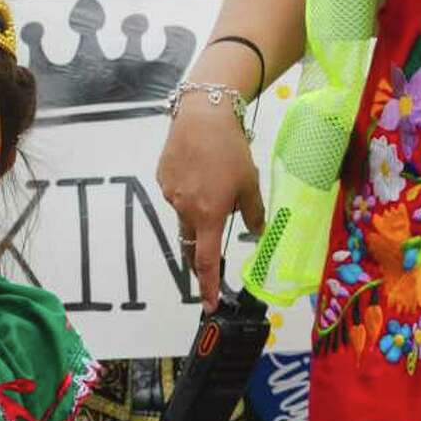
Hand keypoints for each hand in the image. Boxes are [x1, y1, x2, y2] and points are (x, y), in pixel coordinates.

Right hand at [157, 94, 264, 310]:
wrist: (201, 115)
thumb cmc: (230, 149)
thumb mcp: (250, 183)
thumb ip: (254, 213)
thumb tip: (257, 232)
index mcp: (210, 215)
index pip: (207, 261)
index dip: (208, 286)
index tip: (209, 305)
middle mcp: (185, 209)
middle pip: (192, 242)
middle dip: (200, 255)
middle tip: (210, 259)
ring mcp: (170, 194)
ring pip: (185, 215)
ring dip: (199, 212)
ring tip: (213, 182)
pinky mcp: (162, 178)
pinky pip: (177, 195)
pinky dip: (188, 191)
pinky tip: (199, 170)